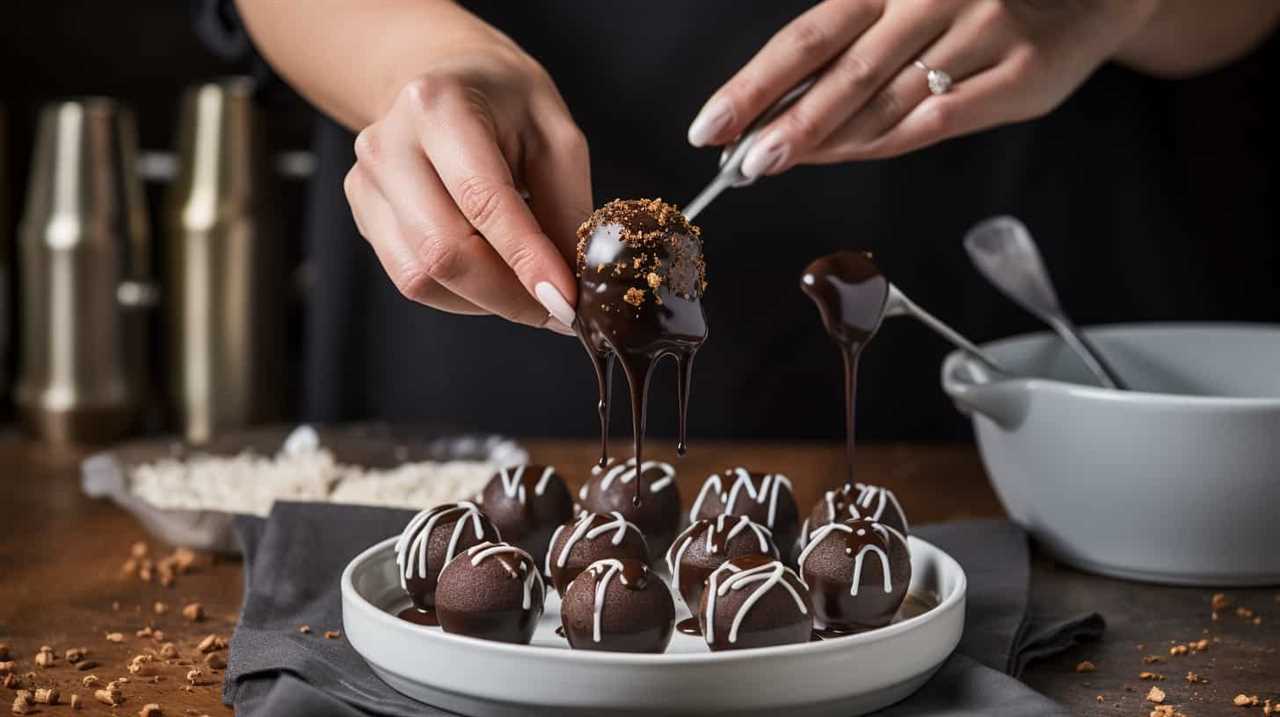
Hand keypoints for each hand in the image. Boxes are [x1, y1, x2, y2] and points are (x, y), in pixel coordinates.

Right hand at [344, 42, 589, 333]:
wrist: (446, 78)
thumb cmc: (508, 104)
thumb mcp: (556, 135)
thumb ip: (565, 207)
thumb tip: (576, 283)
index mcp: (439, 106)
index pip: (482, 200)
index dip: (527, 260)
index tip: (567, 302)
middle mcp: (389, 144)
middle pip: (442, 250)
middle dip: (508, 295)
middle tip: (559, 311)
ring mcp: (366, 182)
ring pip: (422, 276)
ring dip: (487, 301)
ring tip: (531, 291)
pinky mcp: (365, 215)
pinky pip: (412, 279)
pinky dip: (461, 295)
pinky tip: (495, 278)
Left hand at [687, 0, 1157, 171]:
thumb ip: (858, 43)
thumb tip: (781, 104)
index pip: (811, 35)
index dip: (756, 84)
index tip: (711, 126)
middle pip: (843, 74)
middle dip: (786, 126)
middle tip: (742, 164)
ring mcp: (980, 35)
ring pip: (886, 107)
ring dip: (828, 142)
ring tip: (779, 162)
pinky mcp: (1018, 76)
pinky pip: (937, 123)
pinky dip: (885, 143)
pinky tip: (846, 156)